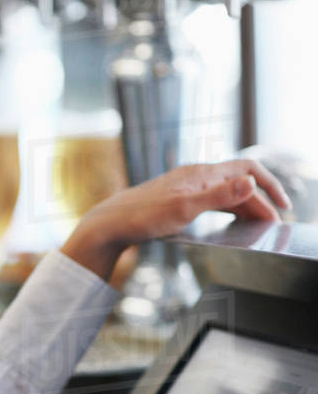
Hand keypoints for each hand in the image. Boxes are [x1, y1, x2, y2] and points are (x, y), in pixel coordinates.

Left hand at [61, 159, 290, 281]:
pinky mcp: (179, 198)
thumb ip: (220, 196)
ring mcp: (187, 186)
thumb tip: (250, 182)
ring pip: (226, 192)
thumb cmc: (143, 216)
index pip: (247, 169)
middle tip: (273, 224)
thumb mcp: (185, 208)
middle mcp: (197, 176)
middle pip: (239, 183)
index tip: (282, 206)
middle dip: (260, 201)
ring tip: (258, 224)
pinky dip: (229, 209)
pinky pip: (213, 200)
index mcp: (201, 173)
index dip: (269, 185)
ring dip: (245, 206)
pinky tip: (231, 221)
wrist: (111, 223)